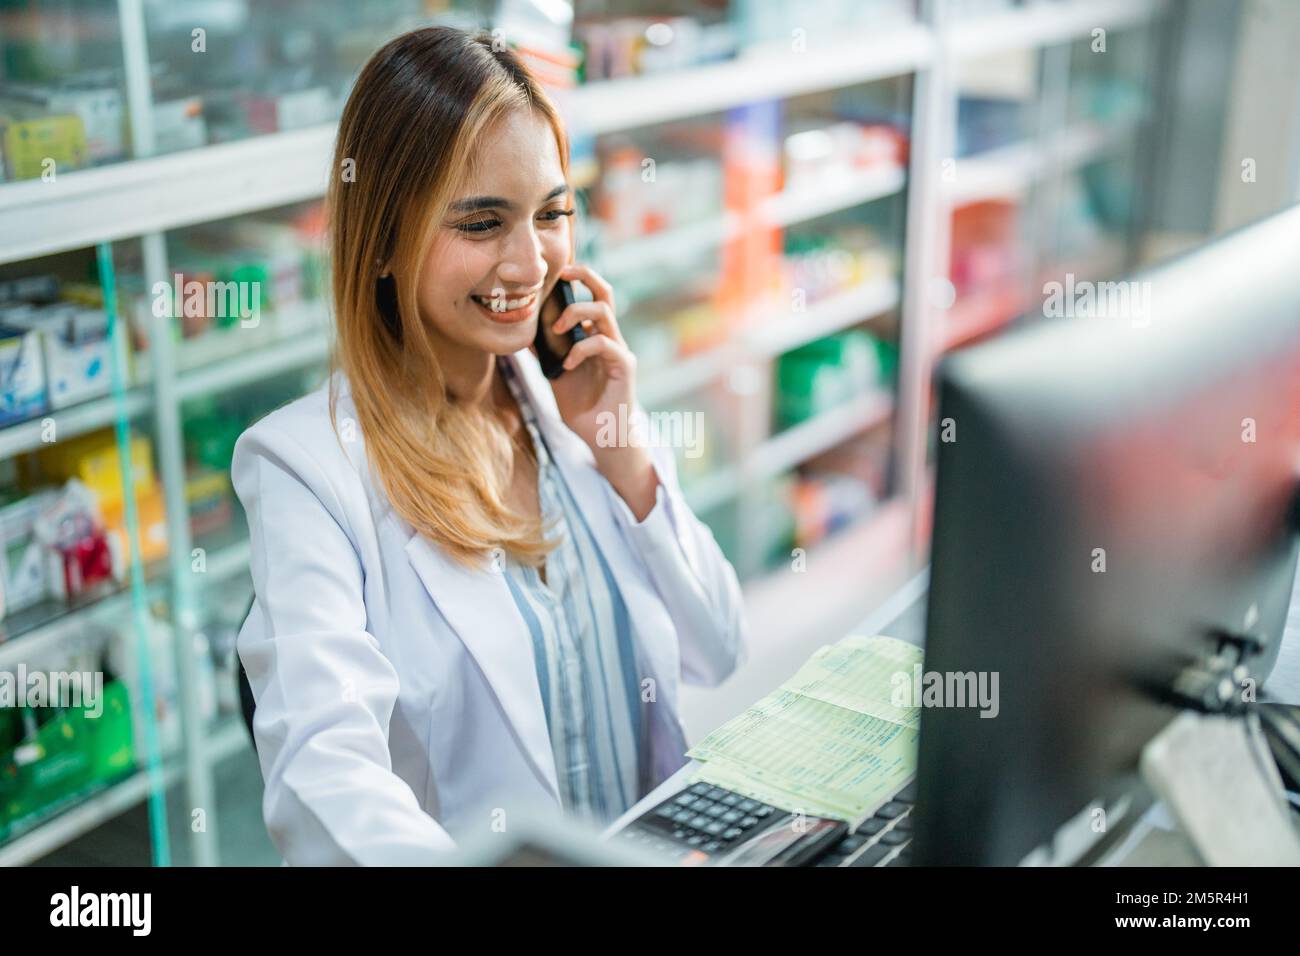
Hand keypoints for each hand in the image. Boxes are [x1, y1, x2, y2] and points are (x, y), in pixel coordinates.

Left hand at [540, 263, 658, 519]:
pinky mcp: (623, 367)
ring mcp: (618, 351)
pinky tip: (567, 365)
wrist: (602, 438)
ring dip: (576, 313)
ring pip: (604, 312)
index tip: (551, 275)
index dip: (574, 280)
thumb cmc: (582, 408)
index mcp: (594, 336)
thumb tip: (522, 333)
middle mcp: (609, 338)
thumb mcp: (555, 375)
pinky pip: (604, 344)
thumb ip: (545, 354)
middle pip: (604, 292)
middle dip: (584, 275)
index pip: (589, 296)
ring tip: (558, 329)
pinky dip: (581, 349)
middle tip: (561, 274)